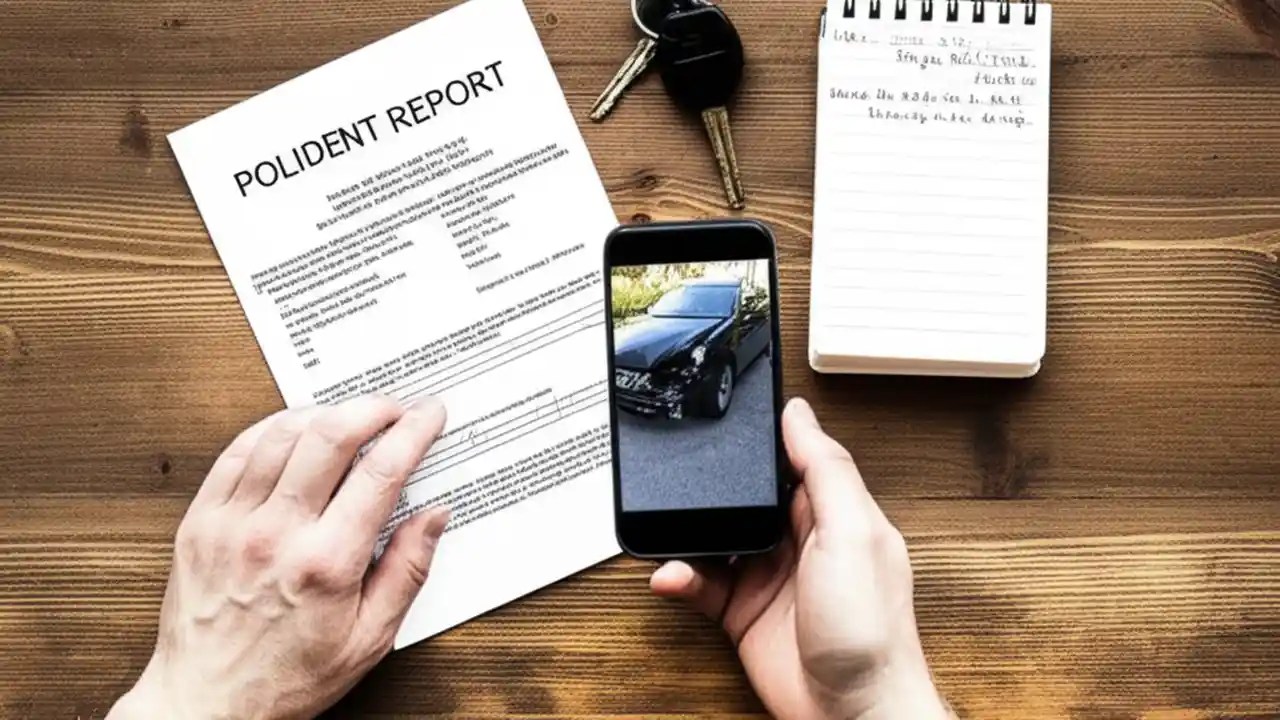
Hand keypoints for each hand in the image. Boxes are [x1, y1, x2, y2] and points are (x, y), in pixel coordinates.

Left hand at [109, 395, 450, 719]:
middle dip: (373, 407)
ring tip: (349, 418)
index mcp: (326, 564)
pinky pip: (236, 451)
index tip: (429, 416)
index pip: (381, 472)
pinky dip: (272, 428)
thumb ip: (407, 571)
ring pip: (283, 433)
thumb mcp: (369, 639)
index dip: (414, 431)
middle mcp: (277, 534)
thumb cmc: (286, 679)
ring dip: (324, 413)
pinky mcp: (200, 521)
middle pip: (331, 435)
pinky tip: (294, 430)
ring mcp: (232, 523)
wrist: (205, 704)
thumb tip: (434, 517)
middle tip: (394, 408)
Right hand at [650, 398, 950, 719]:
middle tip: (684, 479)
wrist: (850, 711)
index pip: (794, 458)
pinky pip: (701, 583)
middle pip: (746, 495)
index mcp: (834, 512)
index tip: (727, 417)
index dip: (763, 439)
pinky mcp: (742, 612)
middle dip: (714, 488)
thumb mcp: (852, 533)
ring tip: (671, 531)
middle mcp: (801, 540)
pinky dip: (681, 577)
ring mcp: (770, 576)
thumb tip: (800, 414)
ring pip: (716, 537)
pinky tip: (673, 576)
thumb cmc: (871, 630)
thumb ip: (825, 469)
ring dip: (689, 534)